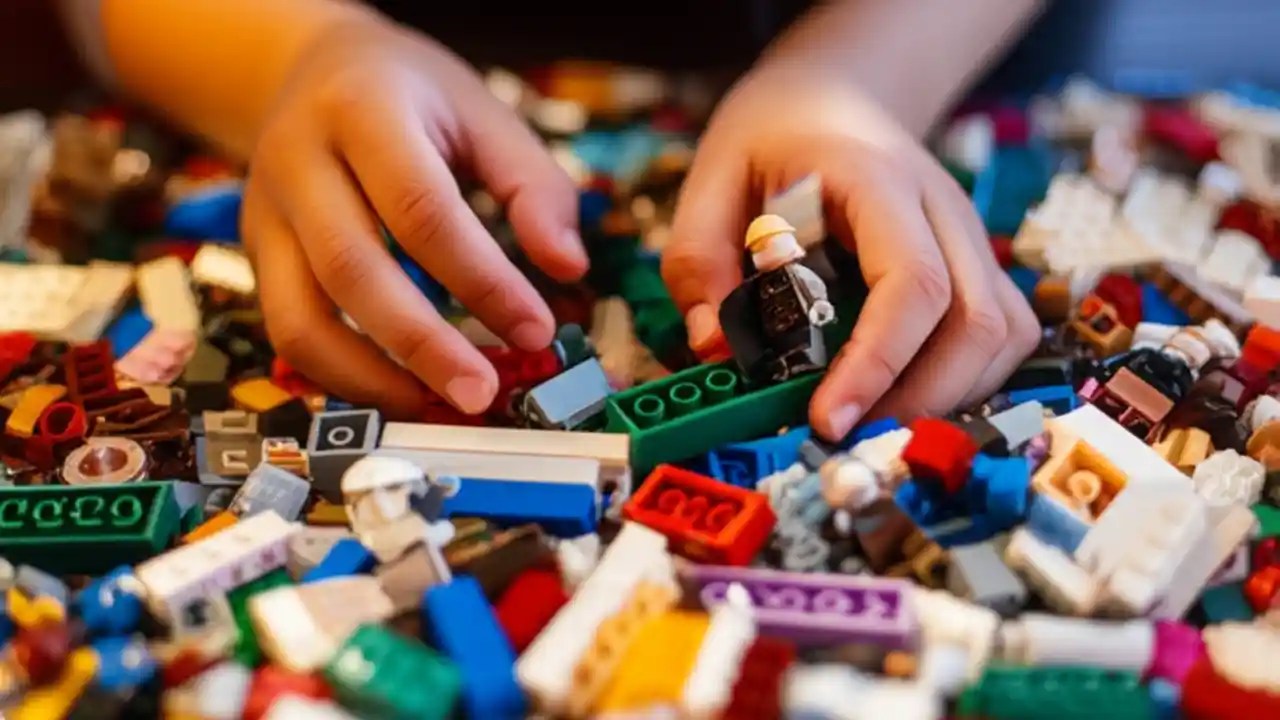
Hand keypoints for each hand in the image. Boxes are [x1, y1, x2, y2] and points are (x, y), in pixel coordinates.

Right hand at [240, 18, 585, 418]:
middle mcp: (298, 161)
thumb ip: (534, 186)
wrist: (312, 69)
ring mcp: (267, 213)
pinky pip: (288, 332)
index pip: (422, 209)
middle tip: (484, 393)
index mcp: (363, 111)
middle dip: (423, 344)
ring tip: (439, 406)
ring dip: (372, 378)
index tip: (536, 330)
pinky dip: (343, 376)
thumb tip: (568, 267)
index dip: (481, 279)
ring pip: (301, 317)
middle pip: (353, 269)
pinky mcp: (258, 256)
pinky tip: (400, 391)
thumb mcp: (484, 113)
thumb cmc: (411, 95)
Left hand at [662, 68, 1038, 440]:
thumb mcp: (712, 177)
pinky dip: (965, 380)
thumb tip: (714, 348)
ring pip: (1002, 336)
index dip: (877, 362)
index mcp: (877, 180)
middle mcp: (942, 208)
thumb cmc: (772, 138)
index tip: (827, 418)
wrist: (833, 94)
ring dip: (947, 396)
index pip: (910, 283)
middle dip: (918, 399)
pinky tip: (907, 394)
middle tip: (846, 439)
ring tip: (872, 423)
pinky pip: (1002, 335)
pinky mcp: (975, 263)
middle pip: (977, 322)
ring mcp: (969, 236)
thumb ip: (698, 259)